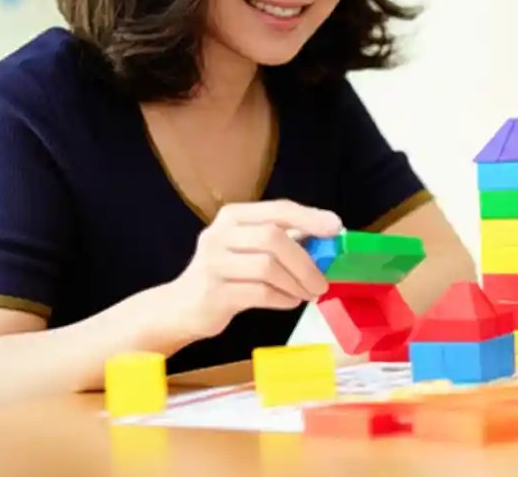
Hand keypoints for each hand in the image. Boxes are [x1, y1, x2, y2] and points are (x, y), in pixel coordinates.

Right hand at [165, 200, 339, 340]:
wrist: (181, 308)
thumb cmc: (227, 274)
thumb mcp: (249, 249)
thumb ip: (284, 239)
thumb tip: (328, 235)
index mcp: (232, 217)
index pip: (278, 209)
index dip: (310, 217)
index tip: (336, 228)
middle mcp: (219, 234)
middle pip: (273, 237)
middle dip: (306, 261)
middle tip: (322, 282)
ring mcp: (213, 263)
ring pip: (268, 267)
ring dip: (297, 283)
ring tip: (308, 294)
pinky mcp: (214, 293)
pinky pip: (260, 293)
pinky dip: (283, 298)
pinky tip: (289, 301)